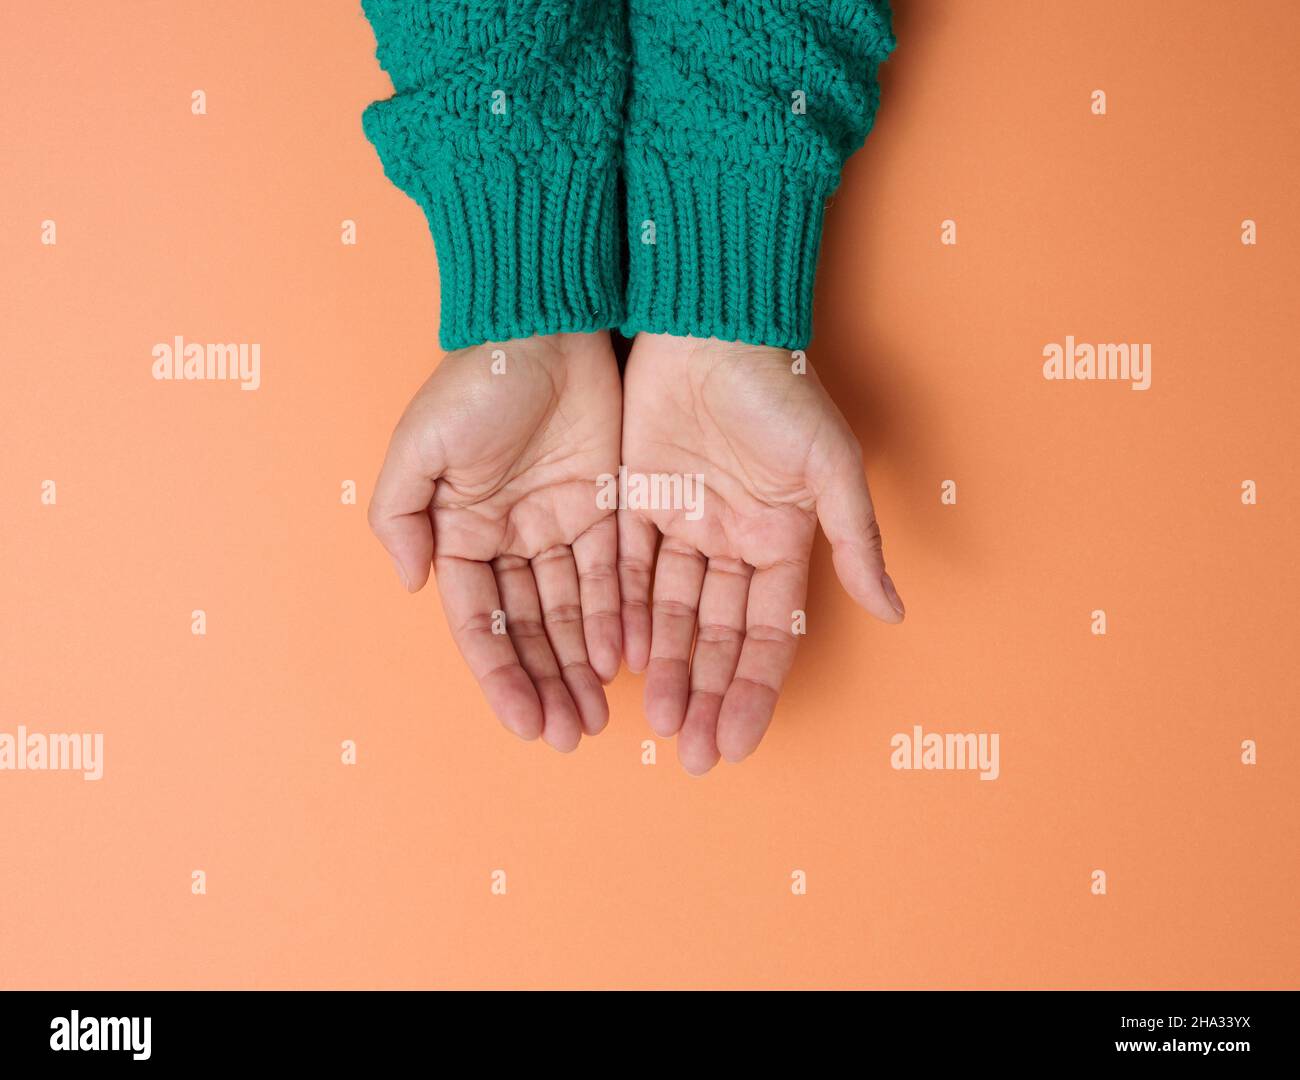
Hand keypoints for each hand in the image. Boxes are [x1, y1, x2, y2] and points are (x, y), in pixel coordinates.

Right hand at [369, 332, 621, 751]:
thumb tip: (412, 584)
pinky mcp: (609, 506)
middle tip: (573, 736)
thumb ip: (402, 517)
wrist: (545, 323)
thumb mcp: (420, 445)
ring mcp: (561, 525)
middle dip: (548, 683)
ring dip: (583, 664)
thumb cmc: (476, 381)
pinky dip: (619, 617)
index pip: (479, 622)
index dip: (500, 676)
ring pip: (574, 611)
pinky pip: (615, 574)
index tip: (525, 725)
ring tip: (601, 717)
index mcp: (461, 531)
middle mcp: (510, 538)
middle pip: (531, 629)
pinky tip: (627, 659)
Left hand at [618, 334, 904, 773]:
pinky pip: (629, 572)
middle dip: (708, 694)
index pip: (771, 633)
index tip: (738, 742)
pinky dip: (626, 615)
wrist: (711, 325)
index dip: (756, 689)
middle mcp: (730, 542)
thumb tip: (895, 614)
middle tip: (692, 754)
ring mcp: (682, 524)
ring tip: (657, 722)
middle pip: (718, 636)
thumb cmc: (780, 391)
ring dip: (667, 667)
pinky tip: (621, 661)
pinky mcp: (633, 502)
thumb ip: (853, 541)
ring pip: (671, 613)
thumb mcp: (829, 467)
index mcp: (779, 540)